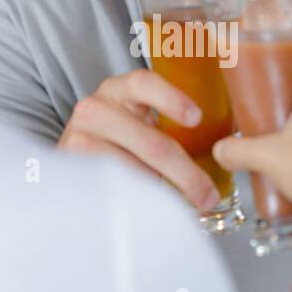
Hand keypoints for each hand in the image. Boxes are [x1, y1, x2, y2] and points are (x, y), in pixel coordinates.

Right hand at [58, 68, 220, 211]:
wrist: (66, 167)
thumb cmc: (116, 143)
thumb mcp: (138, 123)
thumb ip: (168, 125)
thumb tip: (225, 151)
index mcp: (120, 90)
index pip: (143, 82)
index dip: (171, 98)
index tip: (197, 118)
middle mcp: (96, 107)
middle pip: (152, 143)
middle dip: (187, 174)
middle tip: (207, 196)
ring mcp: (80, 138)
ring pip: (137, 174)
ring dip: (164, 193)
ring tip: (181, 207)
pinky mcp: (73, 168)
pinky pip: (117, 190)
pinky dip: (139, 201)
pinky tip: (150, 209)